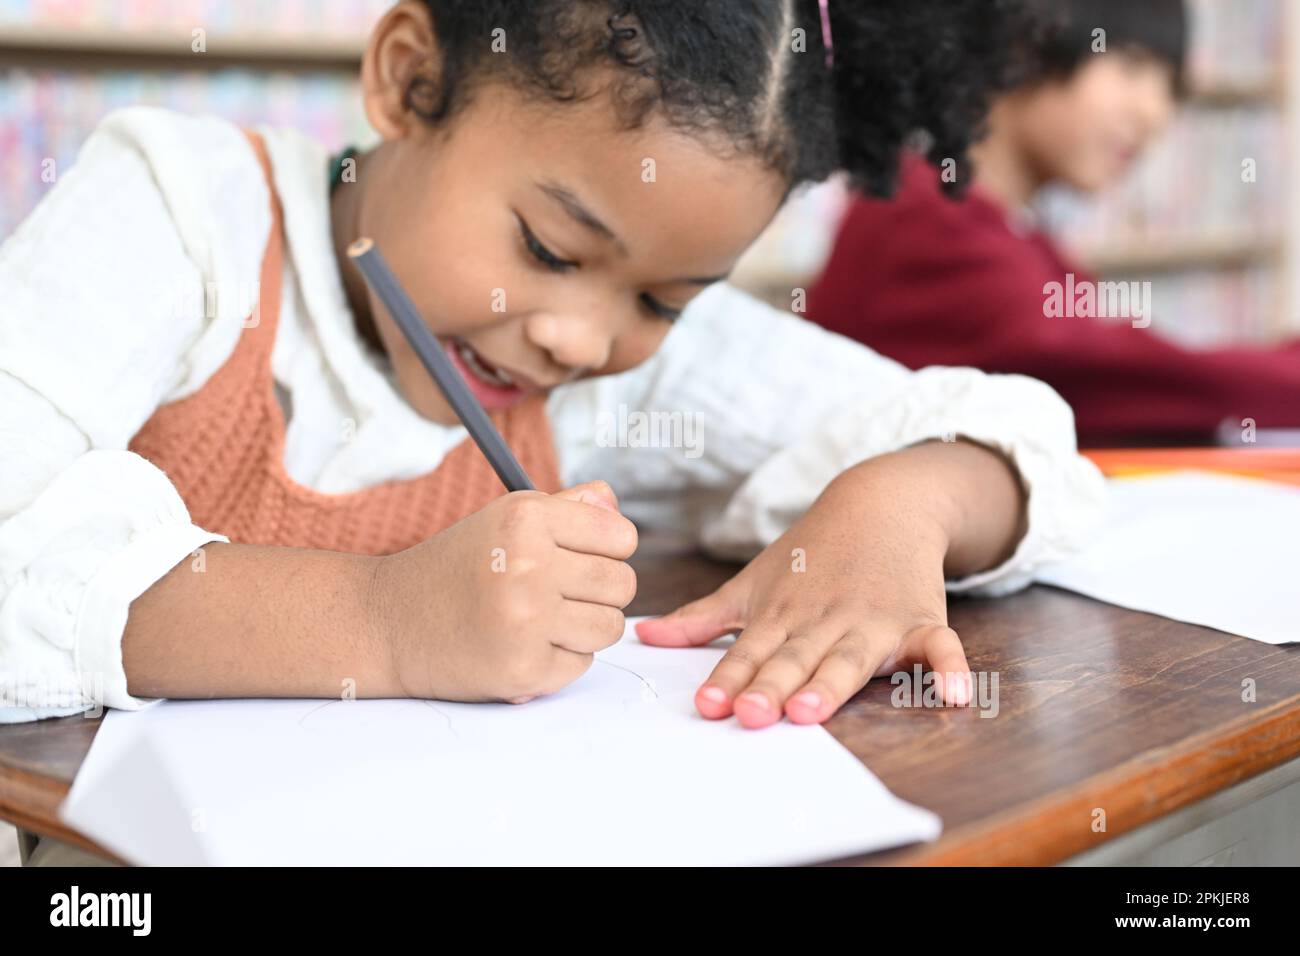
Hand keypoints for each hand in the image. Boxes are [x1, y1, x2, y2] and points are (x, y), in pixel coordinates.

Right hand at [372, 480, 637, 703]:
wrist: (389, 624)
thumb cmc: (455, 567)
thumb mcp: (504, 519)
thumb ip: (566, 507)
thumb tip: (613, 506)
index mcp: (526, 518)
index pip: (621, 536)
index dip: (606, 549)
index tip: (578, 557)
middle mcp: (528, 564)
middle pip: (622, 584)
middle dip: (599, 591)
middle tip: (557, 593)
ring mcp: (526, 621)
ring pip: (610, 627)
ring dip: (584, 627)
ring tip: (542, 620)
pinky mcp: (523, 670)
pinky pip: (581, 664)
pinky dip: (559, 659)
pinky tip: (522, 645)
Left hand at [637, 460, 986, 728]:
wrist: (881, 502)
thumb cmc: (810, 554)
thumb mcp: (753, 583)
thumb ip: (703, 618)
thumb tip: (644, 634)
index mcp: (783, 613)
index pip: (751, 650)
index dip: (729, 677)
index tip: (708, 704)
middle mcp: (825, 619)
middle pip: (796, 657)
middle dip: (773, 685)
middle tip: (752, 713)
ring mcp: (874, 620)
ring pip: (853, 656)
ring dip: (834, 682)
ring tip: (814, 710)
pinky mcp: (920, 620)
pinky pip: (939, 646)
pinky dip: (949, 669)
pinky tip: (953, 696)